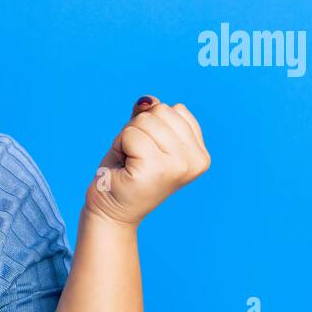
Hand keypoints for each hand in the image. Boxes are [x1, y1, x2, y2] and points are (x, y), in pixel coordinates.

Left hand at [84, 95, 209, 228]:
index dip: (151, 126)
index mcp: (200, 154)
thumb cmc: (126, 173)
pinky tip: (124, 166)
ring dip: (127, 138)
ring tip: (129, 162)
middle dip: (138, 129)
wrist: (111, 211)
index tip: (147, 153)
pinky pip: (131, 134)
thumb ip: (150, 115)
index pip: (175, 110)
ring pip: (145, 120)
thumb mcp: (143, 137)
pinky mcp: (156, 168)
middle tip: (134, 157)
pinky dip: (120, 145)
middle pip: (161, 111)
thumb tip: (148, 100)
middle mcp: (196, 160)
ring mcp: (179, 165)